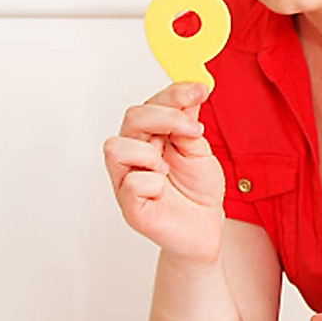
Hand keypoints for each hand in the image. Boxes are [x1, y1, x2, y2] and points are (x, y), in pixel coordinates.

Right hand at [102, 83, 224, 263]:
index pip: (150, 105)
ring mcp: (127, 180)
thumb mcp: (199, 150)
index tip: (200, 91)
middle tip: (193, 129)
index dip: (174, 94)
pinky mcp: (129, 206)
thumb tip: (191, 93)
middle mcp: (134, 154)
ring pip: (115, 147)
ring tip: (167, 166)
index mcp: (149, 137)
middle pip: (131, 117)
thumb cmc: (198, 191)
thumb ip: (188, 124)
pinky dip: (151, 182)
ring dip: (147, 151)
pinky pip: (130, 184)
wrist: (206, 229)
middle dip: (165, 117)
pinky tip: (163, 189)